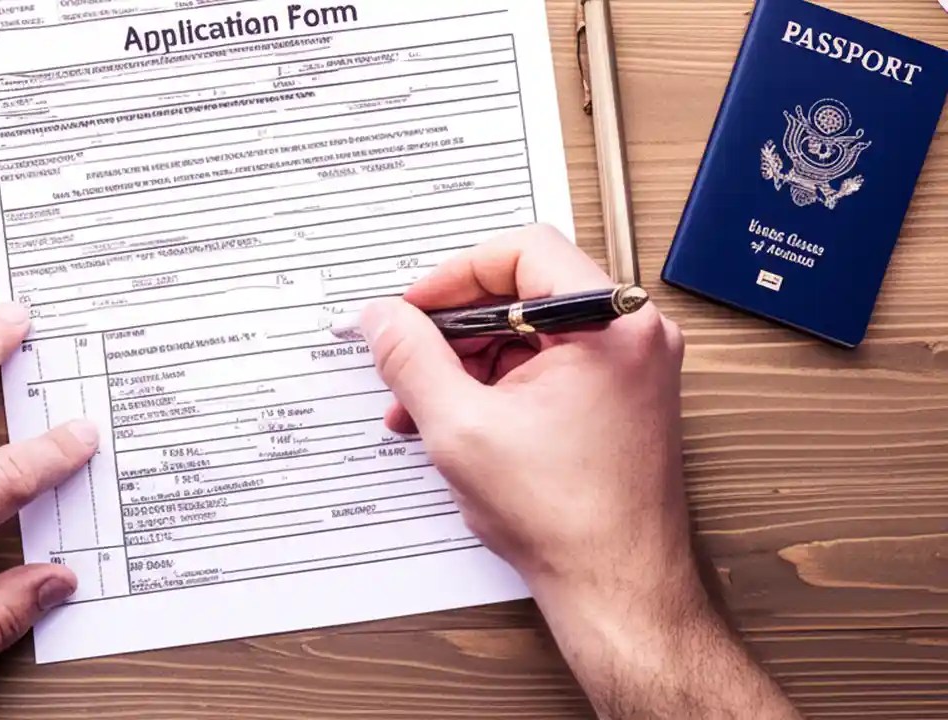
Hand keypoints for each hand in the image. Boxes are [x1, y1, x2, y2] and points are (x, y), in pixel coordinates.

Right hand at [361, 226, 799, 718]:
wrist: (616, 586)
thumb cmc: (566, 518)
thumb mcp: (459, 425)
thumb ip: (410, 358)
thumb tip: (380, 318)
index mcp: (609, 323)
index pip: (522, 250)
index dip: (454, 276)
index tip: (413, 311)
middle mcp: (632, 334)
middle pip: (524, 292)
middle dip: (453, 330)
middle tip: (407, 360)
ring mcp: (631, 367)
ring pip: (530, 334)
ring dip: (468, 363)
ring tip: (421, 406)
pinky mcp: (621, 397)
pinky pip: (548, 366)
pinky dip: (499, 385)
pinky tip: (456, 419)